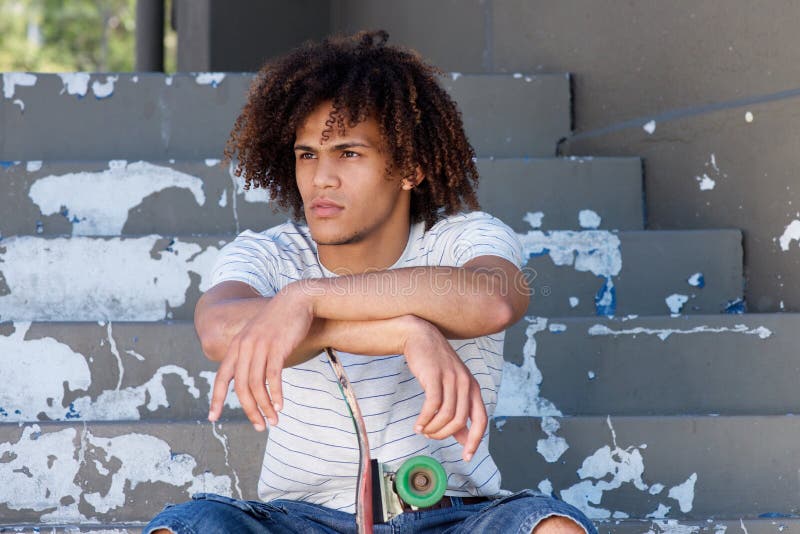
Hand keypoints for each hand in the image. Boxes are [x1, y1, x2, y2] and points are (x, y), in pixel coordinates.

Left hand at [208, 283, 313, 430]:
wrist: (296, 300)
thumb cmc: (280, 321)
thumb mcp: (260, 337)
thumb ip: (251, 354)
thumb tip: (252, 379)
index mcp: (237, 346)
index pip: (222, 377)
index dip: (217, 398)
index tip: (213, 417)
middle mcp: (244, 346)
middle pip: (241, 387)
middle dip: (249, 410)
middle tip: (260, 427)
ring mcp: (260, 346)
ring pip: (256, 384)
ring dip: (264, 407)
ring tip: (273, 421)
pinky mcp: (277, 347)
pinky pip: (272, 376)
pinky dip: (275, 394)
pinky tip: (280, 406)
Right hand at [402, 317, 487, 461]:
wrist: (421, 337)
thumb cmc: (436, 365)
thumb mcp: (453, 387)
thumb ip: (459, 412)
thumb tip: (463, 439)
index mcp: (474, 388)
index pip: (481, 420)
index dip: (475, 441)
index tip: (467, 457)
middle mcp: (466, 384)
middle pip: (460, 421)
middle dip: (444, 435)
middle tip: (431, 436)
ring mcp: (451, 379)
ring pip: (446, 415)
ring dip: (433, 428)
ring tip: (423, 430)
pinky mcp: (435, 376)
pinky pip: (432, 405)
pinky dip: (424, 419)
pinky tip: (418, 424)